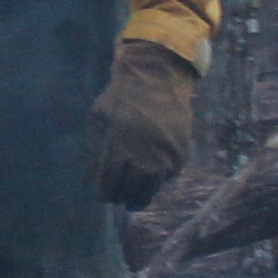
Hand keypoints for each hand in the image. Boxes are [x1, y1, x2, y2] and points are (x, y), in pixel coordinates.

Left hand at [90, 40, 199, 207]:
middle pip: (132, 189)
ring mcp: (166, 154)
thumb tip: (97, 174)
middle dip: (123, 196)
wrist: (156, 76)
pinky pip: (170, 175)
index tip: (104, 196)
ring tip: (135, 201)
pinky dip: (161, 180)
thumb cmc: (121, 95)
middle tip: (120, 199)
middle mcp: (144, 154)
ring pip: (153, 187)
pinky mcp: (182, 152)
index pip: (111, 182)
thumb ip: (96, 146)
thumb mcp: (98, 117)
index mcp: (119, 145)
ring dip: (142, 196)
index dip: (105, 192)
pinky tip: (153, 178)